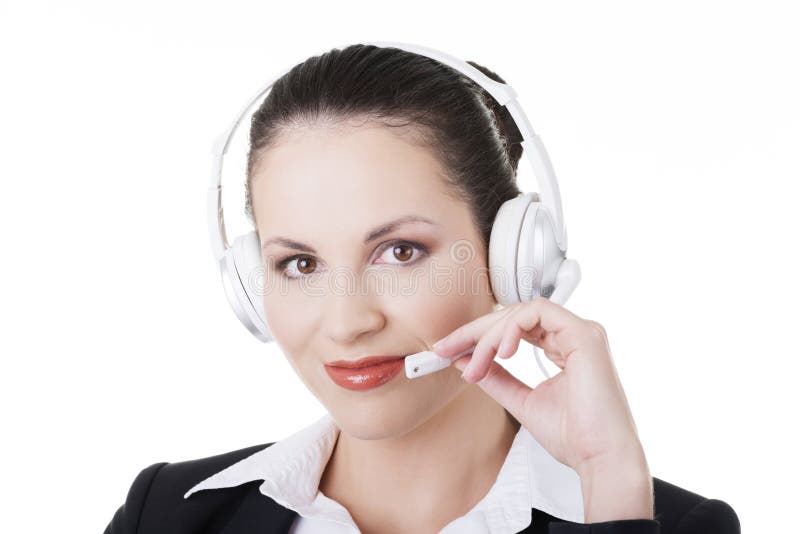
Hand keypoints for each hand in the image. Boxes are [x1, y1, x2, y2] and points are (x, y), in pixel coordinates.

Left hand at [431, 297, 653, 521]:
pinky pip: (537, 312)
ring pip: (521, 313)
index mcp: (562, 347)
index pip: (514, 327)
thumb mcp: (521, 400)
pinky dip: (511, 328)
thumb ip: (496, 378)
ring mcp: (580, 331)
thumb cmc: (572, 436)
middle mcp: (572, 334)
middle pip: (513, 316)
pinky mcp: (584, 334)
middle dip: (475, 331)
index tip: (448, 351)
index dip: (478, 336)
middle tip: (446, 348)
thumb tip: (464, 361)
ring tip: (476, 365)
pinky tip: (500, 352)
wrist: (600, 458)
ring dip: (490, 336)